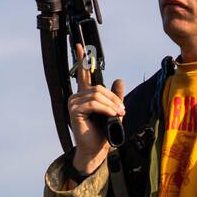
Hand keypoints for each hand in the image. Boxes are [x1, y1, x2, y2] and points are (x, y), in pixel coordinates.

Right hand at [67, 42, 124, 171]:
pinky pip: (93, 103)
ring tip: (119, 114)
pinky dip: (105, 108)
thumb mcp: (113, 111)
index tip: (79, 45)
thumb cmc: (103, 133)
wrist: (96, 151)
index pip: (82, 73)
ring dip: (111, 105)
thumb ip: (115, 97)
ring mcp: (74, 103)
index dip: (81, 59)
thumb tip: (119, 80)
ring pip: (97, 95)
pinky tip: (112, 115)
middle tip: (122, 110)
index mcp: (85, 95)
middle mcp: (77, 97)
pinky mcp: (74, 111)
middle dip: (113, 98)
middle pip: (98, 87)